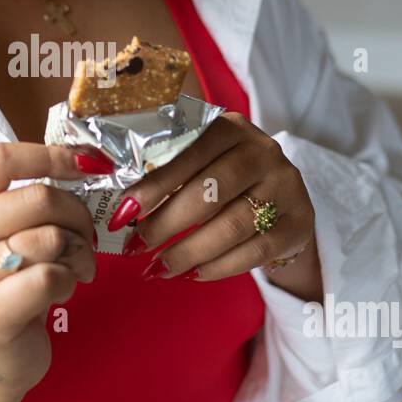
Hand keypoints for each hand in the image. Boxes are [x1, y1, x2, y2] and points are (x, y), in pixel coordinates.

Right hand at [0, 141, 104, 401]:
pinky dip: (70, 281)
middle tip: (85, 235)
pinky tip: (62, 290)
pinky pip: (51, 277)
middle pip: (36, 197)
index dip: (51, 156)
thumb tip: (86, 161)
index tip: (88, 165)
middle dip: (78, 214)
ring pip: (49, 237)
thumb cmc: (2, 286)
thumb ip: (25, 199)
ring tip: (76, 267)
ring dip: (80, 252)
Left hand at [109, 111, 320, 297]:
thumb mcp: (200, 161)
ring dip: (189, 252)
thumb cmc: (224, 178)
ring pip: (232, 226)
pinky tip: (192, 274)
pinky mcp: (298, 223)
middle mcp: (263, 151)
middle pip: (209, 193)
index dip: (153, 187)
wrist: (284, 199)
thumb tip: (104, 186)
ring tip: (159, 268)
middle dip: (166, 224)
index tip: (123, 214)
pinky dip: (217, 267)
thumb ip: (164, 168)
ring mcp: (286, 187)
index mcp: (231, 128)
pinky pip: (254, 251)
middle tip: (137, 246)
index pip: (188, 155)